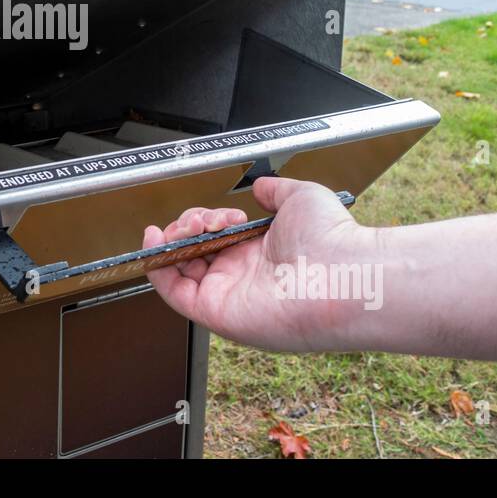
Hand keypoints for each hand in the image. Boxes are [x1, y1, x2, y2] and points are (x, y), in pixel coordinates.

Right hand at [144, 177, 375, 351]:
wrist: (342, 273)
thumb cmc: (331, 239)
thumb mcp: (300, 198)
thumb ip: (276, 190)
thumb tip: (261, 186)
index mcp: (259, 254)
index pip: (216, 237)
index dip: (205, 220)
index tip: (215, 212)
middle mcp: (241, 276)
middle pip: (193, 251)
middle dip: (187, 226)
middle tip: (203, 218)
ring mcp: (227, 295)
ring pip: (179, 268)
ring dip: (172, 241)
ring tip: (186, 225)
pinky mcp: (215, 311)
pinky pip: (173, 293)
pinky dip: (157, 267)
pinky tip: (154, 242)